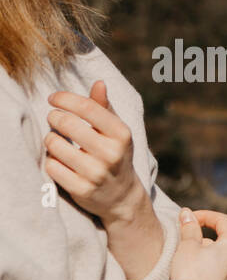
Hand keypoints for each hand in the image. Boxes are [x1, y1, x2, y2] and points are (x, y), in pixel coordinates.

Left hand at [44, 81, 143, 224]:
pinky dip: (51, 161)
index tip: (53, 98)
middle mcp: (111, 154)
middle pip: (66, 123)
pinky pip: (51, 166)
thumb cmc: (115, 154)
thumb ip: (105, 107)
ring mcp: (96, 173)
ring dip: (50, 140)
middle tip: (54, 118)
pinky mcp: (82, 189)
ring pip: (54, 144)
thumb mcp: (116, 132)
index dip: (65, 99)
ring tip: (57, 141)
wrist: (122, 196)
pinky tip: (60, 161)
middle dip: (54, 117)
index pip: (87, 107)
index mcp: (122, 135)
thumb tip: (99, 83)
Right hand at [170, 208, 226, 279]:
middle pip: (220, 241)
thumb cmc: (189, 273)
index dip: (205, 215)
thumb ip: (189, 227)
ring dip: (201, 254)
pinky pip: (213, 274)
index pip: (223, 221)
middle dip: (201, 237)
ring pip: (216, 258)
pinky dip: (202, 269)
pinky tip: (188, 274)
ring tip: (183, 259)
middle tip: (182, 240)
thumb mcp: (188, 245)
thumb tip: (187, 213)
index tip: (188, 217)